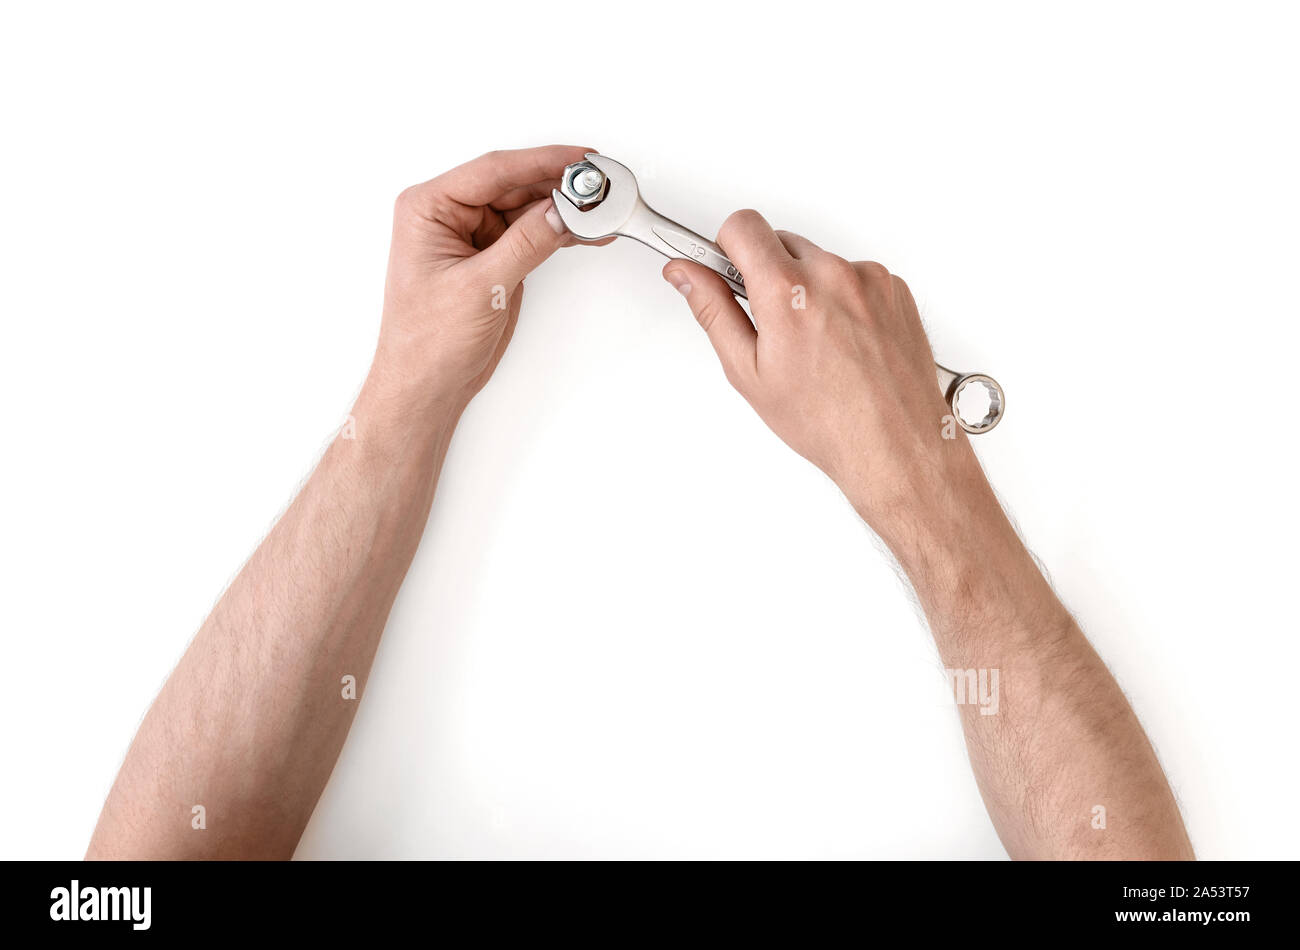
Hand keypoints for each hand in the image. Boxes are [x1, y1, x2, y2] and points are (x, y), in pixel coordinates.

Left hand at [370, 145, 595, 415]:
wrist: (427, 387)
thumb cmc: (427, 342)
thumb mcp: (481, 287)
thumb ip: (525, 243)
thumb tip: (561, 210)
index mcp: (428, 208)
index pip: (492, 171)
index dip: (540, 161)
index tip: (579, 159)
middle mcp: (448, 216)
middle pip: (512, 184)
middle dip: (557, 185)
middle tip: (598, 185)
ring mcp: (472, 236)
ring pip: (526, 207)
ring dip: (563, 208)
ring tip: (599, 209)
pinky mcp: (493, 257)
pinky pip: (531, 233)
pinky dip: (558, 231)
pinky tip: (584, 230)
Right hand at [662, 210, 986, 546]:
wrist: (895, 445)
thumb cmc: (828, 420)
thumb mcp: (749, 372)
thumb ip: (713, 311)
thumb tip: (687, 275)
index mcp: (789, 292)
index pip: (742, 225)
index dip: (726, 246)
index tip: (726, 268)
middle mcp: (833, 275)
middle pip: (780, 241)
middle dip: (767, 273)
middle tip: (772, 324)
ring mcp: (869, 279)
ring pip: (819, 260)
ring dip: (808, 286)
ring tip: (815, 341)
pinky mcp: (894, 288)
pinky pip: (855, 275)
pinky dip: (844, 298)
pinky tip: (844, 341)